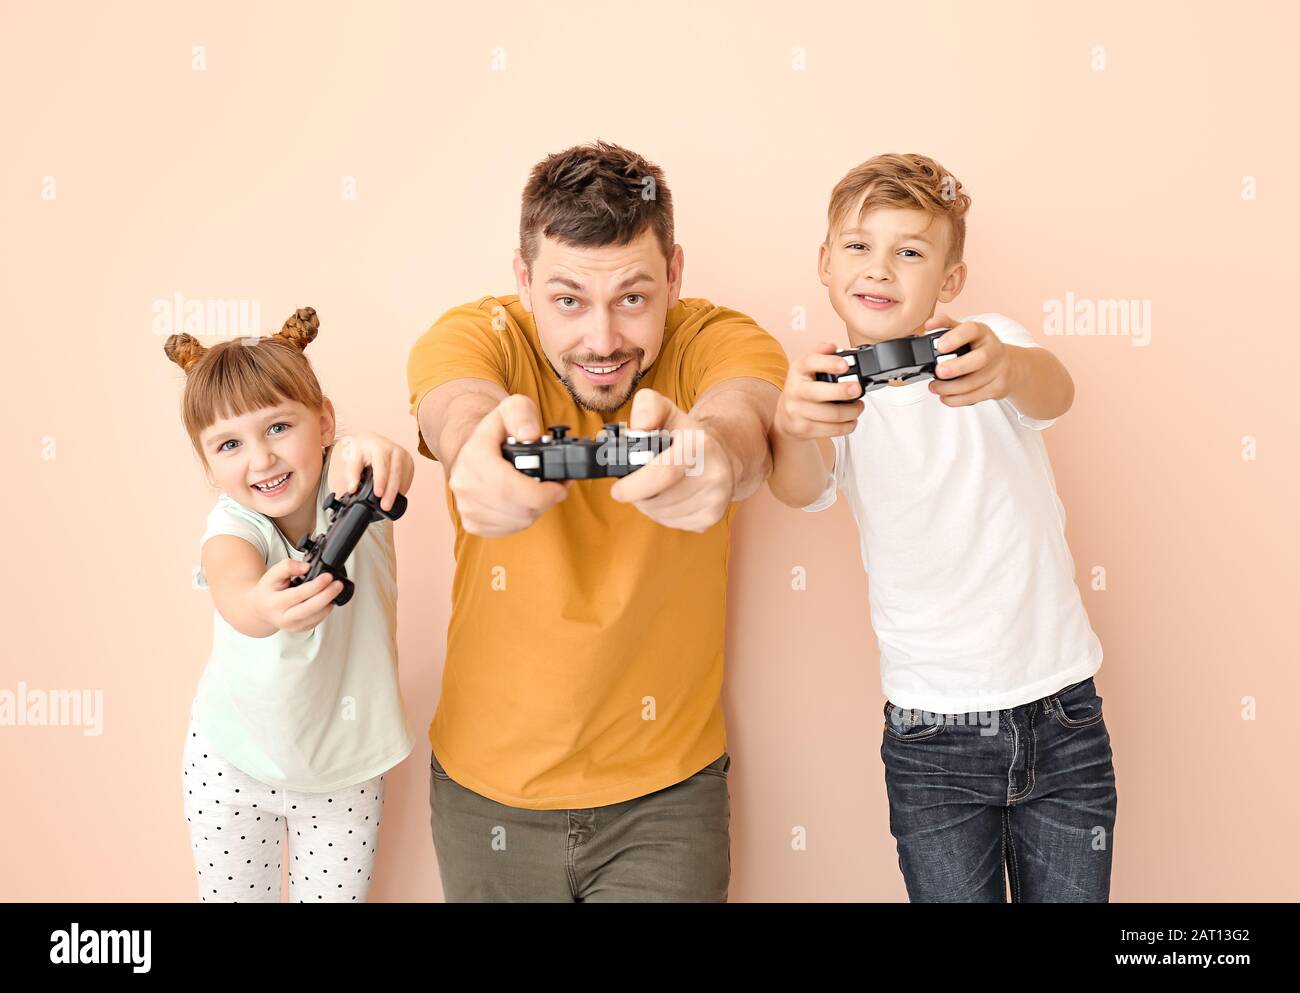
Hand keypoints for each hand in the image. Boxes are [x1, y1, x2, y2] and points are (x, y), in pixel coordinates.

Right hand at [251, 559, 343, 632]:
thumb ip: (288, 566)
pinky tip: (328, 599)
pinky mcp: (301, 629)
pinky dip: (326, 609)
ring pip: (316, 617)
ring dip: (329, 602)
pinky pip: (317, 621)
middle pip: (310, 609)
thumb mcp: (272, 574)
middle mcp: (283, 618)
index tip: (327, 576)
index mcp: (274, 604)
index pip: (298, 595)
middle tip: (337, 584)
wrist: (260, 608)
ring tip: (336, 588)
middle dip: (327, 595)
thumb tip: (306, 567)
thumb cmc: (268, 590)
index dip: (315, 585)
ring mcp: (292, 626)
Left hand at [329, 432, 415, 512]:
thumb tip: (352, 488)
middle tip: (385, 506)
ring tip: (389, 505)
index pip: (382, 465)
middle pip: (395, 473)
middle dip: (390, 492)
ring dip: (397, 493)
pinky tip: (395, 497)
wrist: (371, 440)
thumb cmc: (362, 449)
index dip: (380, 481)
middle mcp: (395, 449)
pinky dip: (402, 489)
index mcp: (379, 446)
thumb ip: (351, 473)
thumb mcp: (352, 458)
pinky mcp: (409, 462)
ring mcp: (404, 455)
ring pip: (403, 477)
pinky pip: (408, 478)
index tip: (378, 494)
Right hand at [447, 394, 569, 536]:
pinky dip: (524, 519)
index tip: (559, 488)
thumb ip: (523, 414)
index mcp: (473, 456)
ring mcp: (466, 506)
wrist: (473, 448)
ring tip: (542, 493)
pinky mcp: (472, 522)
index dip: (541, 494)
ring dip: (537, 511)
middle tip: (557, 490)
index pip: (509, 488)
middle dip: (545, 502)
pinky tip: (526, 504)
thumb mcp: (513, 407)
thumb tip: (530, 434)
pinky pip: (508, 530)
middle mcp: (464, 483)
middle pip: (517, 509)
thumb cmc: (499, 430)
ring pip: (516, 522)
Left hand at [608, 388, 732, 532]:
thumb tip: (637, 428)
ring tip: (653, 488)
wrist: (722, 453)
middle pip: (660, 499)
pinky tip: (667, 497)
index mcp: (700, 445)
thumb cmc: (685, 434)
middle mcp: (714, 473)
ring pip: (664, 514)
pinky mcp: (712, 517)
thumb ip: (647, 408)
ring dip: (649, 505)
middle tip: (633, 485)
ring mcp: (716, 498)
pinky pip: (673, 523)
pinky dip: (662, 514)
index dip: (636, 486)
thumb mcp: (666, 409)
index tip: (617, 491)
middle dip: (639, 495)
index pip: (664, 473)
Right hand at [772, 342, 864, 439]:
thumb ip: (821, 354)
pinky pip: (832, 429)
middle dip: (843, 391)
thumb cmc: (803, 389)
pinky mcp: (803, 428)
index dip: (828, 363)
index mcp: (798, 370)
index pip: (810, 362)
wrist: (786, 417)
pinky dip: (848, 425)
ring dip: (852, 411)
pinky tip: (851, 419)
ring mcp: (797, 411)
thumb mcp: (807, 368)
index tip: (844, 365)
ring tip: (859, 406)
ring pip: (832, 414)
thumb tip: (833, 346)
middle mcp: (794, 390)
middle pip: (820, 392)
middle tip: (858, 389)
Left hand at [924, 314, 1016, 406]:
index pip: (972, 330)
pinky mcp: (998, 388)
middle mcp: (994, 349)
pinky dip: (957, 399)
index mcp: (982, 333)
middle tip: (939, 372)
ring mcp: (999, 370)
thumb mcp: (965, 333)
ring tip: (934, 387)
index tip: (940, 345)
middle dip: (957, 367)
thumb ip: (946, 325)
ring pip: (974, 383)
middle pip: (979, 359)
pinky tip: (945, 396)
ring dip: (950, 388)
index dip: (956, 337)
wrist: (1007, 366)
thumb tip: (929, 324)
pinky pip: (976, 397)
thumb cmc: (979, 348)